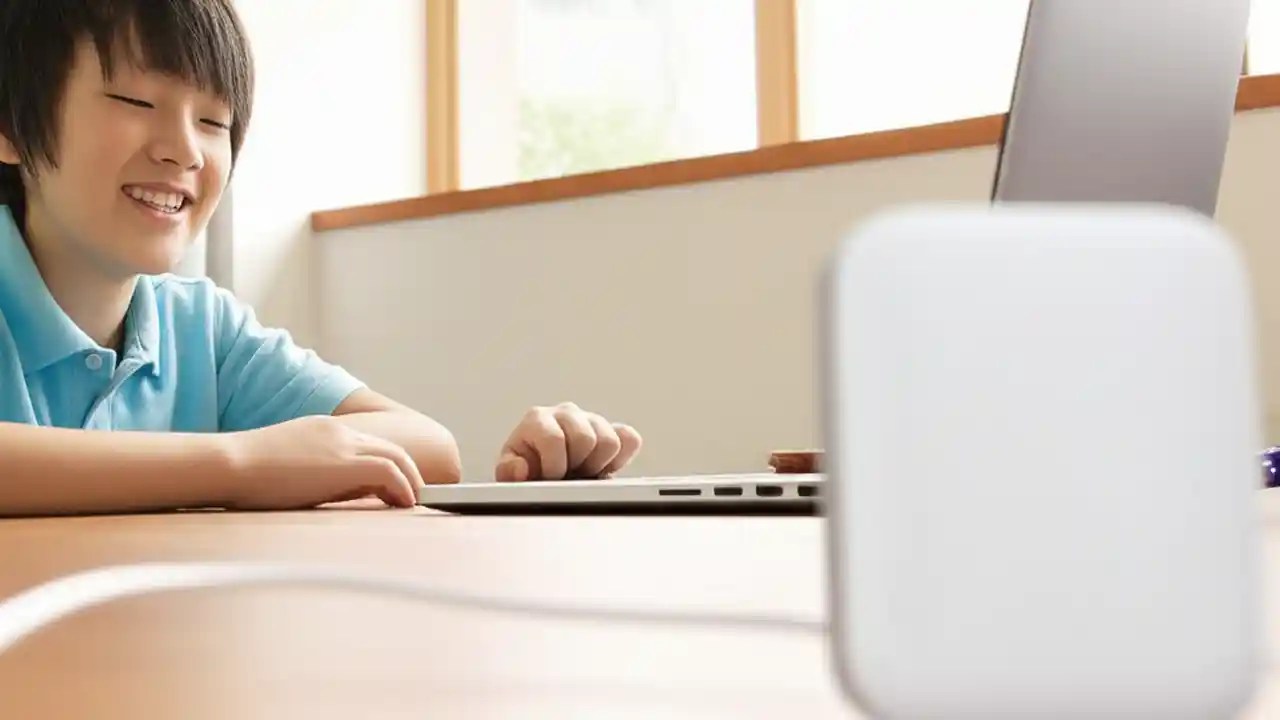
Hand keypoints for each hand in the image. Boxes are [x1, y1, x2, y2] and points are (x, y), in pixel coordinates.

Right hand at [223, 415, 423, 509]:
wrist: (229, 463)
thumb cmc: (245, 474)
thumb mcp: (288, 466)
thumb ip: (317, 471)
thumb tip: (338, 490)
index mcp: (324, 430)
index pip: (370, 444)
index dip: (388, 465)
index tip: (392, 488)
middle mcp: (339, 432)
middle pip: (391, 447)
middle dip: (408, 472)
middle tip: (413, 495)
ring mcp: (343, 444)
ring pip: (397, 456)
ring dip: (411, 481)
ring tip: (413, 503)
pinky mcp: (344, 462)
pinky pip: (389, 471)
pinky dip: (403, 487)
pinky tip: (404, 504)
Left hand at [495, 402, 641, 481]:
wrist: (542, 470)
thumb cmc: (527, 470)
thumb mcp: (509, 474)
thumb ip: (509, 472)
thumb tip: (519, 468)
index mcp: (538, 419)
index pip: (554, 439)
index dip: (554, 466)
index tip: (550, 477)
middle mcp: (566, 414)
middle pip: (586, 438)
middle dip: (577, 464)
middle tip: (567, 474)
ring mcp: (592, 420)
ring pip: (611, 441)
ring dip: (597, 463)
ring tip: (581, 472)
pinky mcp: (614, 430)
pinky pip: (630, 440)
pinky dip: (620, 458)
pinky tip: (601, 467)